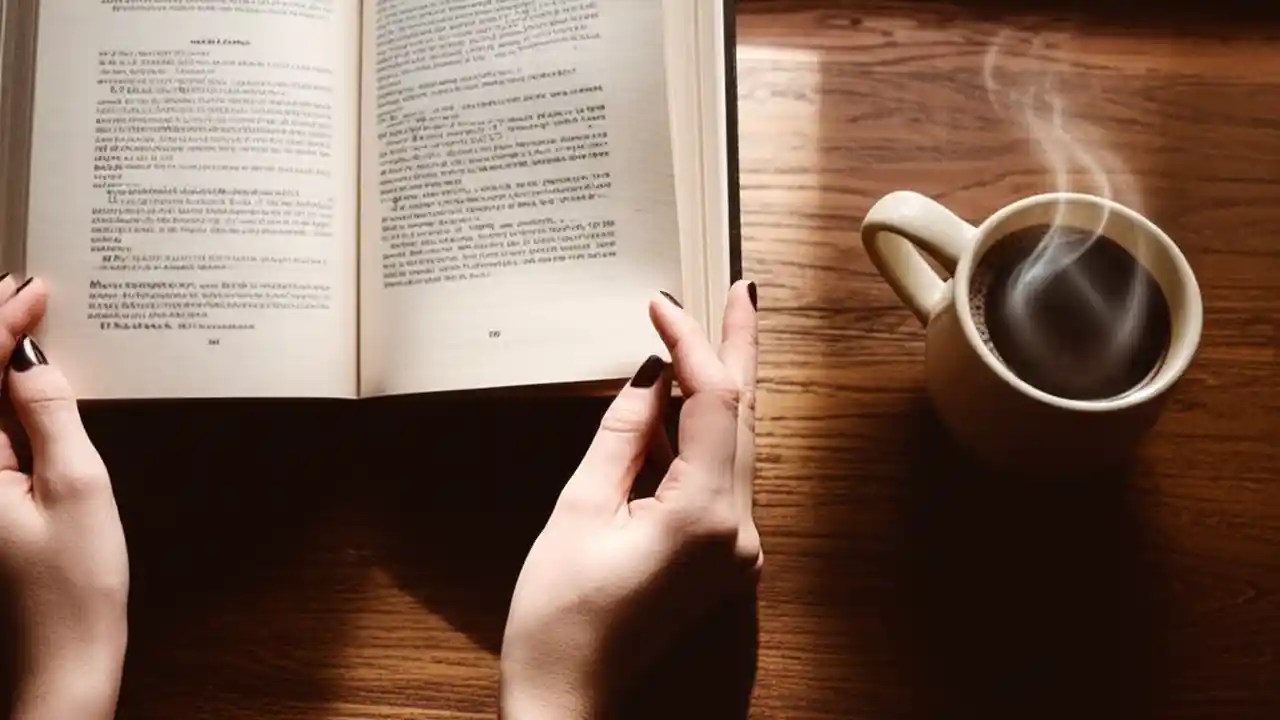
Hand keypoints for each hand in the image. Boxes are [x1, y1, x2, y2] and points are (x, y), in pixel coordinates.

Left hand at [0, 277, 128, 719]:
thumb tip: (30, 358)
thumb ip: (49, 415)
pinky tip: (32, 377)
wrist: (66, 654)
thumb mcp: (75, 486)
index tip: (32, 289)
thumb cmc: (72, 584)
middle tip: (28, 289)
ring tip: (30, 318)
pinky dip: (9, 396)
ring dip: (0, 359)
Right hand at [501, 282, 760, 717]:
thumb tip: (651, 374)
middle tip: (741, 290)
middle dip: (737, 350)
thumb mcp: (581, 507)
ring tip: (710, 331)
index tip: (662, 303)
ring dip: (721, 391)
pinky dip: (704, 437)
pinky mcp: (723, 559)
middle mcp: (737, 532)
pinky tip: (682, 404)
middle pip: (745, 418)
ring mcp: (737, 550)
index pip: (715, 401)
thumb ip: (624, 433)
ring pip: (738, 446)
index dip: (691, 343)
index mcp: (703, 515)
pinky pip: (722, 479)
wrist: (570, 699)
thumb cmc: (560, 615)